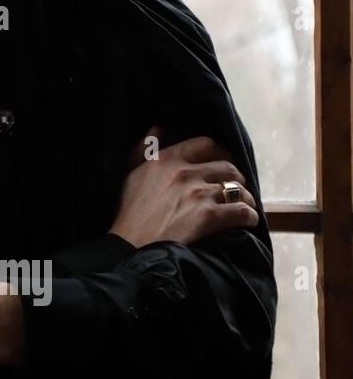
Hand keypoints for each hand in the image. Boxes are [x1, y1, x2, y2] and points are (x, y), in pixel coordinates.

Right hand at [110, 125, 258, 248]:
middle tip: (234, 188)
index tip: (220, 163)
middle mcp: (184, 172)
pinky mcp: (210, 216)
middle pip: (227, 166)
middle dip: (234, 178)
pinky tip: (246, 222)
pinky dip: (249, 217)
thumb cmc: (128, 214)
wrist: (131, 249)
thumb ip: (143, 150)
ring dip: (244, 198)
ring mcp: (198, 194)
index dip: (218, 153)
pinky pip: (243, 211)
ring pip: (238, 189)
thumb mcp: (130, 175)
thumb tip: (157, 129)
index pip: (204, 144)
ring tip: (242, 206)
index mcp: (165, 160)